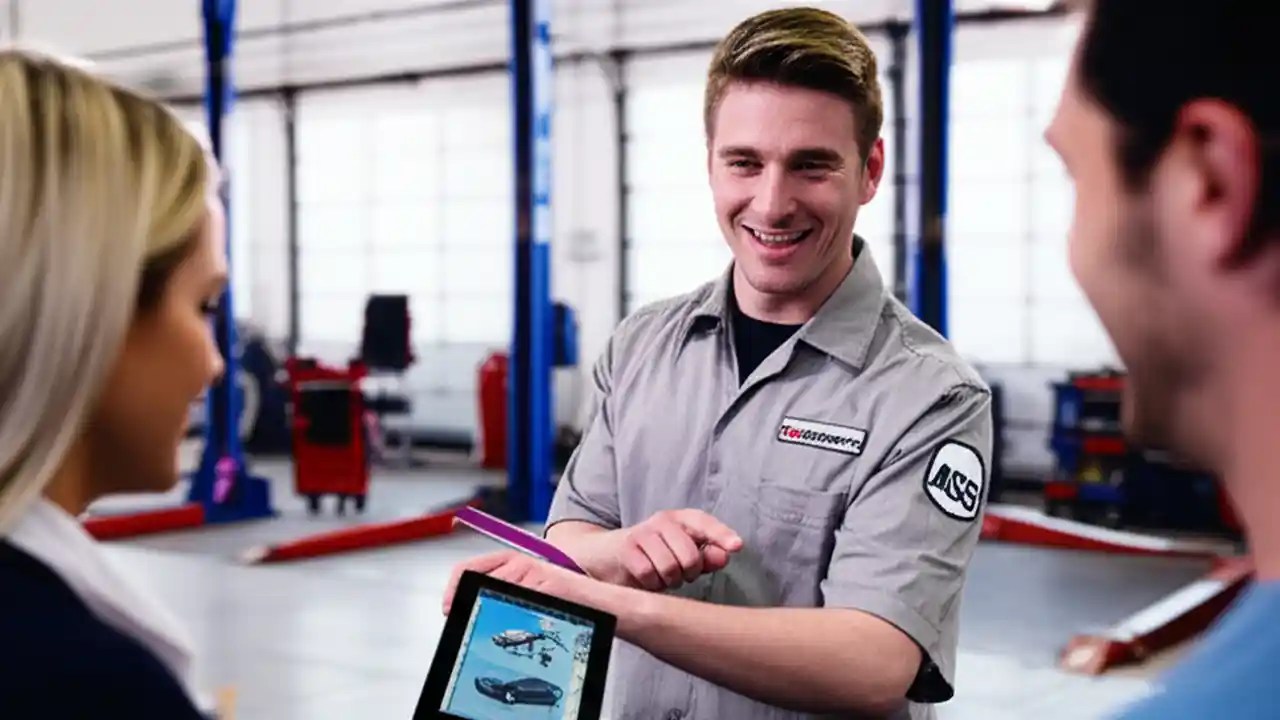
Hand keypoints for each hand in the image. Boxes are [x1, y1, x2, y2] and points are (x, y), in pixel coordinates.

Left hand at [444, 551, 601, 614]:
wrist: (597, 601)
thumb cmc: (563, 598)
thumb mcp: (530, 588)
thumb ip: (504, 590)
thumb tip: (468, 604)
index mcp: (513, 560)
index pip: (470, 567)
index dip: (454, 587)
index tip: (448, 606)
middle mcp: (521, 561)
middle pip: (481, 583)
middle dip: (473, 606)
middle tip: (470, 624)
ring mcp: (536, 572)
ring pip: (499, 596)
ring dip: (496, 616)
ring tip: (501, 633)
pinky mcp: (549, 586)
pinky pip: (523, 605)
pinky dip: (519, 619)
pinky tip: (523, 629)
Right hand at [569, 509, 742, 591]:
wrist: (602, 557)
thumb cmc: (648, 557)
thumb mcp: (678, 556)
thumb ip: (704, 557)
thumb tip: (725, 555)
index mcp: (679, 519)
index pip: (704, 523)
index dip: (721, 535)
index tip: (736, 546)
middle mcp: (662, 521)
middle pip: (690, 555)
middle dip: (687, 573)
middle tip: (677, 574)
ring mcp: (643, 532)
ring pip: (671, 567)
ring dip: (668, 581)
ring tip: (660, 576)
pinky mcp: (626, 548)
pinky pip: (650, 575)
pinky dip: (651, 584)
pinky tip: (645, 579)